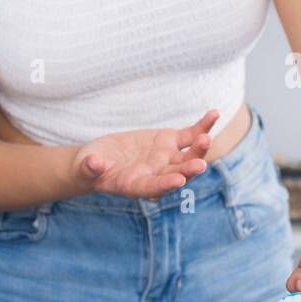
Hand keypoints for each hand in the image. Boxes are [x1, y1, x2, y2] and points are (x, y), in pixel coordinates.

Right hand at [71, 109, 219, 198]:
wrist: (101, 159)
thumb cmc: (91, 167)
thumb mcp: (87, 167)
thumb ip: (91, 167)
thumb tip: (93, 162)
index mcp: (137, 186)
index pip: (153, 187)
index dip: (165, 184)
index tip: (177, 181)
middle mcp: (157, 175)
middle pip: (177, 174)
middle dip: (188, 170)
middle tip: (199, 165)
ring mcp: (167, 159)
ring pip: (189, 156)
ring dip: (199, 148)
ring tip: (206, 137)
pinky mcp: (170, 142)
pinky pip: (190, 135)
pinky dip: (202, 126)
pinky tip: (214, 114)